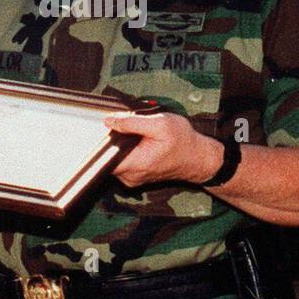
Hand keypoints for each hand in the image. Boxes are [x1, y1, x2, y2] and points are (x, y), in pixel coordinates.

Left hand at [104, 111, 220, 188]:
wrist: (198, 158)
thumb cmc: (183, 141)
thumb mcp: (159, 124)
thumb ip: (131, 122)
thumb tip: (109, 120)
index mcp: (135, 163)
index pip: (102, 158)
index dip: (100, 142)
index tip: (104, 129)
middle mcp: (130, 175)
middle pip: (107, 157)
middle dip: (114, 140)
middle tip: (129, 128)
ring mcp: (133, 178)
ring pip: (115, 159)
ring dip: (123, 145)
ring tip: (139, 135)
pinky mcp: (136, 176)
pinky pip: (124, 162)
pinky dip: (129, 151)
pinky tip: (141, 143)